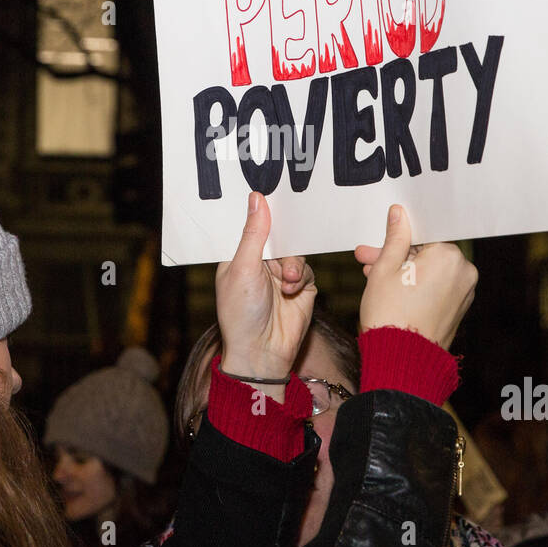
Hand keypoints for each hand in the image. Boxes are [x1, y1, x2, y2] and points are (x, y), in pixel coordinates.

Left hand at [215, 192, 316, 397]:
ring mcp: (281, 275)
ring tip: (286, 281)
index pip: (252, 226)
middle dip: (283, 240)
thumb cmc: (241, 313)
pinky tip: (292, 289)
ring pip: (296, 252)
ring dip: (292, 264)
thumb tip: (257, 198)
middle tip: (282, 241)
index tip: (272, 194)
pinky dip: (301, 276)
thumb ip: (254, 233)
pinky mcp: (301, 287)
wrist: (263, 352)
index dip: (262, 213)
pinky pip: (307, 269)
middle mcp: (260, 264)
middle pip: (278, 236)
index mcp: (239, 257)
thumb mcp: (243, 268)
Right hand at [354, 204, 476, 349]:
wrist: (402, 361)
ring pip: (429, 271)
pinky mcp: (458, 309)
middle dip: (396, 257)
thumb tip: (400, 214)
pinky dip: (417, 286)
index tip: (379, 244)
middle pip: (425, 253)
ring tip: (373, 279)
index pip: (423, 234)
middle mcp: (463, 271)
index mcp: (448, 255)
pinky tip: (392, 291)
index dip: (398, 238)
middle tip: (369, 261)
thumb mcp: (385, 269)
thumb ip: (395, 238)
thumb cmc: (391, 315)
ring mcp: (464, 292)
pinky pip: (436, 287)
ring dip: (403, 272)